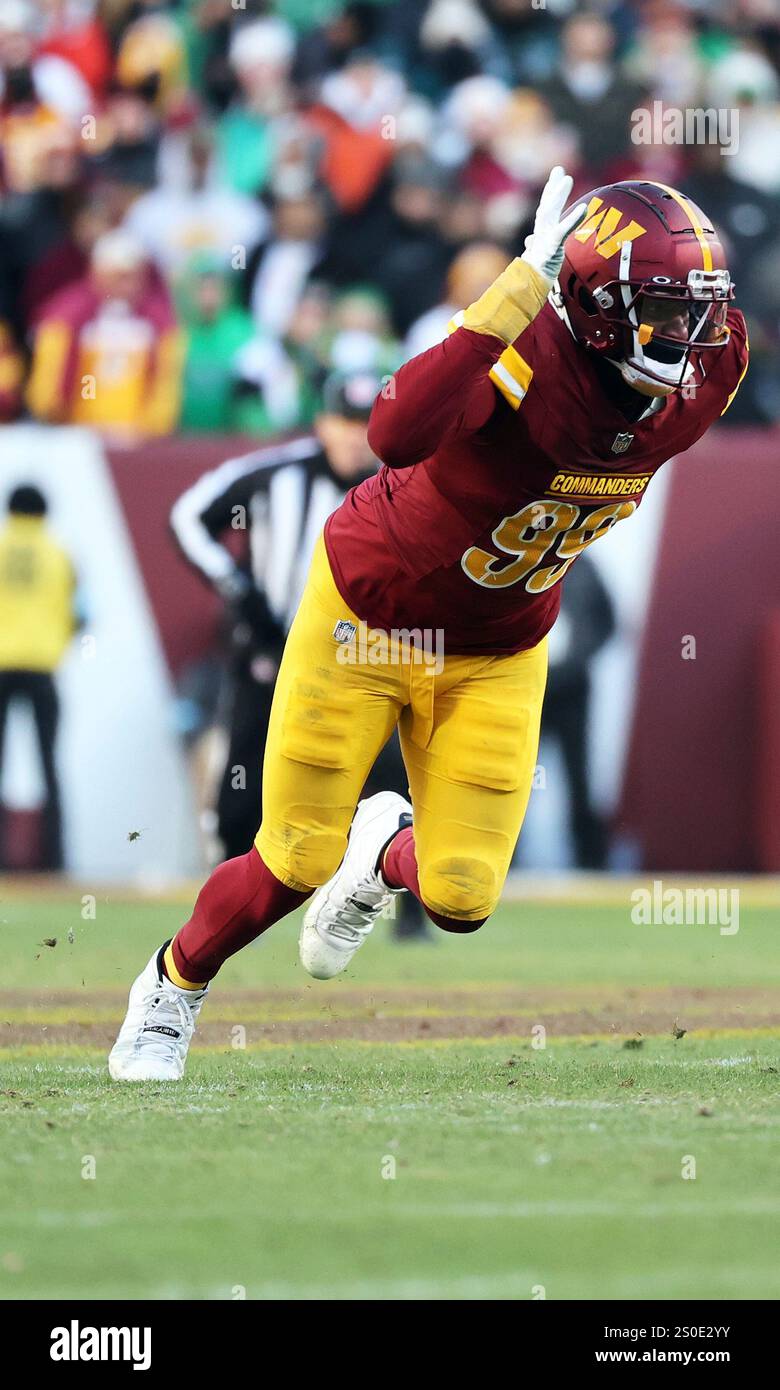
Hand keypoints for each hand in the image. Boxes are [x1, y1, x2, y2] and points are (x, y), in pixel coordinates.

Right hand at [521, 166, 587, 282]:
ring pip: (550, 212)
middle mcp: (540, 233)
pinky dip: (573, 219)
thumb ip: (537, 247)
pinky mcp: (550, 247)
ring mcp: (544, 239)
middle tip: (559, 170)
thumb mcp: (538, 259)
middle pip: (546, 206)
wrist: (527, 289)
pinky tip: (583, 209)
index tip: (557, 176)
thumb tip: (529, 241)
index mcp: (540, 235)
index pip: (545, 210)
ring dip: (558, 195)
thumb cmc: (533, 276)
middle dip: (553, 188)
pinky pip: (562, 230)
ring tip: (567, 179)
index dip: (550, 192)